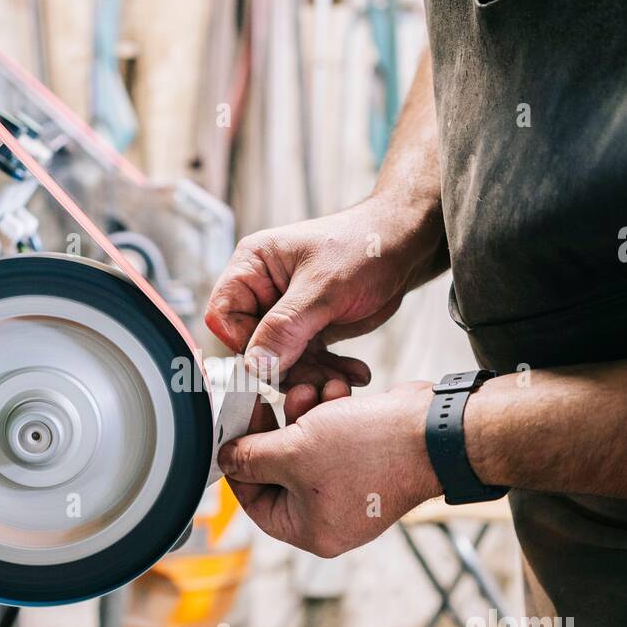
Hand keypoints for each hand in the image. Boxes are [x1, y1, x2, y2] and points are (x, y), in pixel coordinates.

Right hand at [204, 197, 444, 391]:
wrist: (404, 247)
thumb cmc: (364, 247)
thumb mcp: (323, 287)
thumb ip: (287, 326)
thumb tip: (254, 365)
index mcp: (253, 265)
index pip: (223, 314)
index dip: (243, 342)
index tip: (273, 360)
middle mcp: (263, 289)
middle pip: (252, 345)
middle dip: (285, 367)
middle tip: (319, 379)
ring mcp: (285, 313)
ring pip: (280, 360)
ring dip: (311, 375)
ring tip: (342, 378)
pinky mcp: (308, 330)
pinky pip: (306, 362)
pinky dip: (328, 371)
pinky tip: (352, 372)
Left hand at [218, 381, 441, 557]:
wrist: (433, 431)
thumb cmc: (368, 449)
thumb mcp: (293, 451)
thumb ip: (251, 458)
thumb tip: (225, 460)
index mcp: (311, 530)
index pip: (255, 502)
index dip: (240, 464)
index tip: (235, 429)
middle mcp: (331, 517)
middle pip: (281, 473)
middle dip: (277, 431)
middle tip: (270, 400)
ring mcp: (352, 491)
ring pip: (306, 449)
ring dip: (304, 415)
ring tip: (311, 391)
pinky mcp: (368, 464)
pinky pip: (334, 440)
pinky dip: (330, 414)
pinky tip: (337, 394)